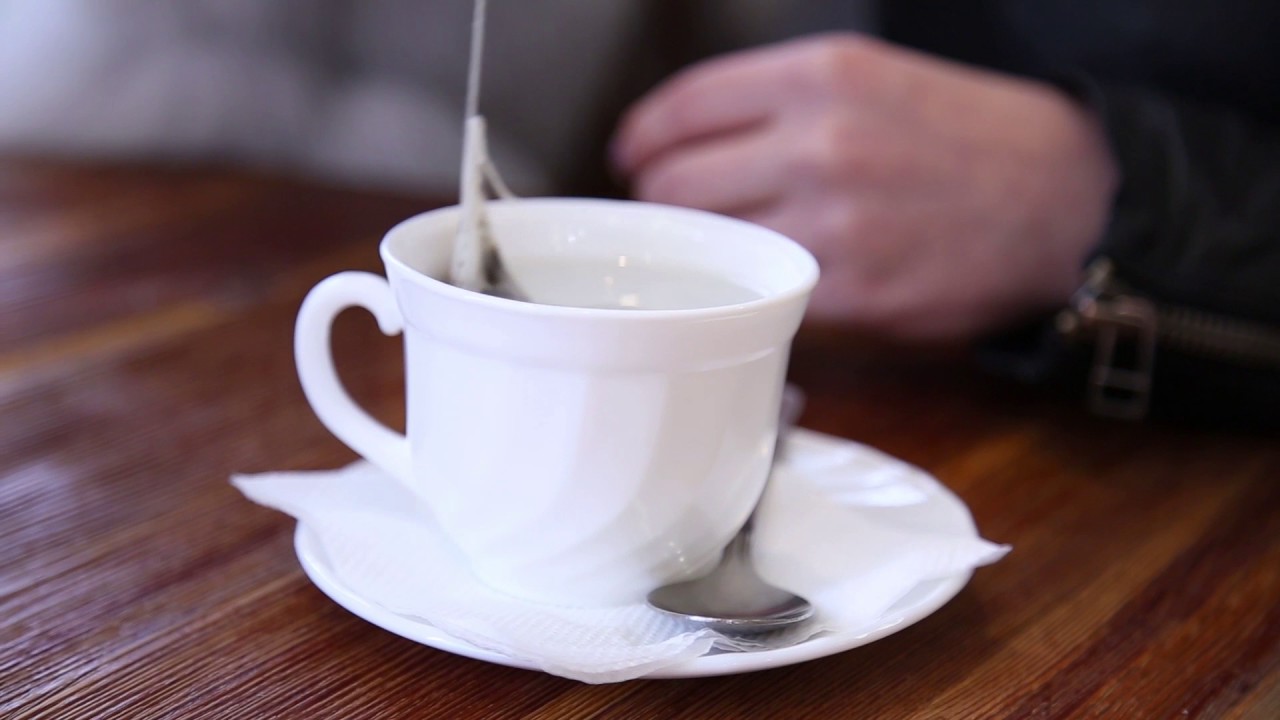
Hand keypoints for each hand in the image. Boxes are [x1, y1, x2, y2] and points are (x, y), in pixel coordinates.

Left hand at [612, 34, 1117, 340]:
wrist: (1067, 199)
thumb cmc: (967, 139)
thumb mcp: (873, 80)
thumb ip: (777, 105)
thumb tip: (688, 142)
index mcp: (822, 75)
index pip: (682, 106)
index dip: (641, 138)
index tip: (631, 157)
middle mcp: (819, 141)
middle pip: (674, 184)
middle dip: (660, 203)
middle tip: (670, 216)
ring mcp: (833, 220)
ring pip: (708, 244)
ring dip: (701, 252)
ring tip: (719, 251)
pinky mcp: (851, 291)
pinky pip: (763, 293)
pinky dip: (755, 290)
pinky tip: (769, 282)